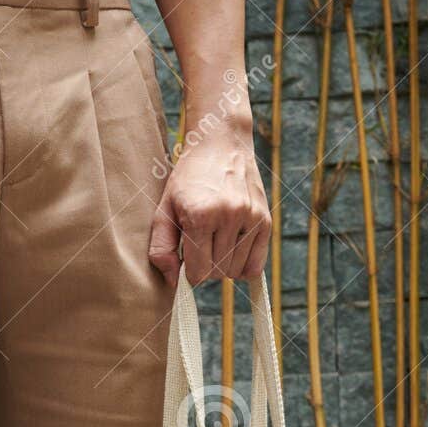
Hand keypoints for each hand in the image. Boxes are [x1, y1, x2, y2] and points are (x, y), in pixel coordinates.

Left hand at [149, 125, 270, 285]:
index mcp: (200, 215)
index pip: (198, 272)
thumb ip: (161, 247)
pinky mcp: (266, 220)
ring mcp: (251, 218)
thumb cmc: (188, 179)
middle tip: (200, 246)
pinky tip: (232, 251)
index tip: (186, 260)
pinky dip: (243, 266)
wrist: (221, 143)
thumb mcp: (164, 208)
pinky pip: (256, 265)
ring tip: (215, 243)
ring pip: (235, 271)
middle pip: (217, 272)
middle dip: (205, 267)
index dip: (189, 273)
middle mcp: (229, 216)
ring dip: (223, 266)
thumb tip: (174, 282)